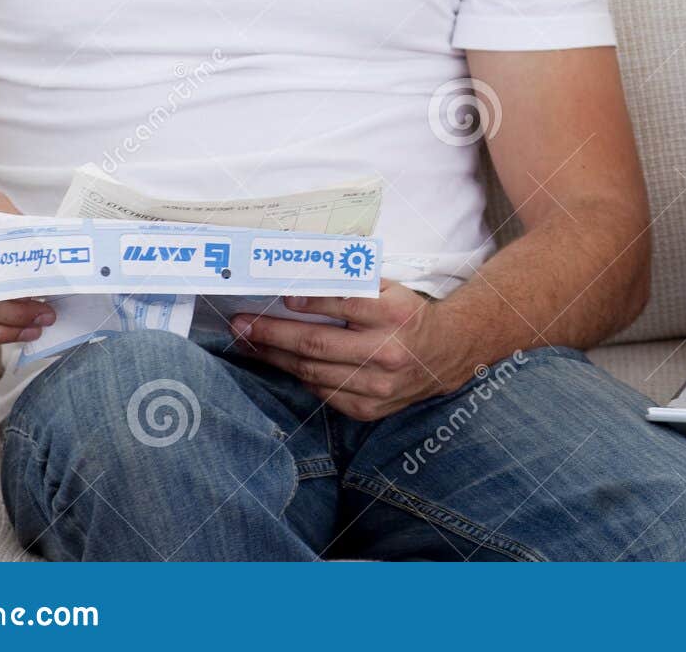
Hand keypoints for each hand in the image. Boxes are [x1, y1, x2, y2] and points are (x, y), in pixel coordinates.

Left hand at [229, 282, 469, 420]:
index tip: (280, 297)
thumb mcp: (389, 289)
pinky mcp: (368, 408)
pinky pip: (322, 391)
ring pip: (314, 372)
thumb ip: (352, 282)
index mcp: (395, 314)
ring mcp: (377, 385)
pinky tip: (280, 362)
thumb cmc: (407, 315)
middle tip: (241, 324)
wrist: (443, 355)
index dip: (308, 302)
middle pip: (318, 343)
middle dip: (272, 333)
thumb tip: (302, 277)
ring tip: (250, 343)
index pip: (344, 305)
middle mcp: (387, 351)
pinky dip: (298, 375)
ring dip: (275, 357)